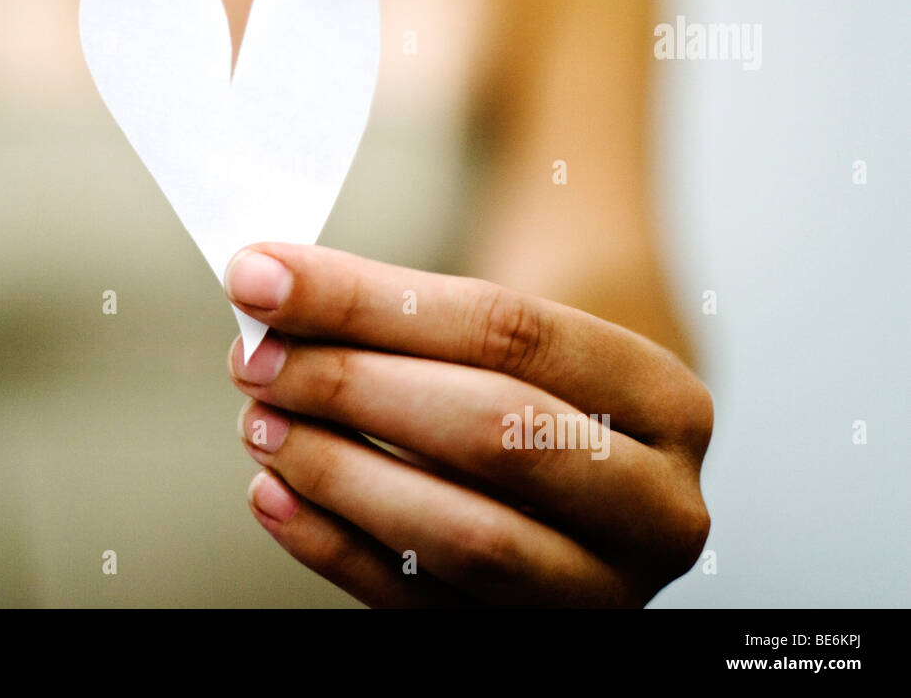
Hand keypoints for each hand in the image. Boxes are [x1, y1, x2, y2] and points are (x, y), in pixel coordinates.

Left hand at [224, 243, 712, 606]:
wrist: (591, 463)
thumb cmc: (534, 386)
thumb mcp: (506, 330)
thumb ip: (400, 309)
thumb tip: (269, 286)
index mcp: (665, 399)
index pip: (508, 328)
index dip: (369, 300)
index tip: (263, 278)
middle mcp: (655, 505)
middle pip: (494, 431)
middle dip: (352, 387)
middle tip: (256, 357)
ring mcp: (602, 591)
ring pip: (463, 535)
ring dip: (337, 471)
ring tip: (260, 421)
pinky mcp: (531, 642)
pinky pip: (420, 606)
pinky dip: (333, 547)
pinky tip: (273, 493)